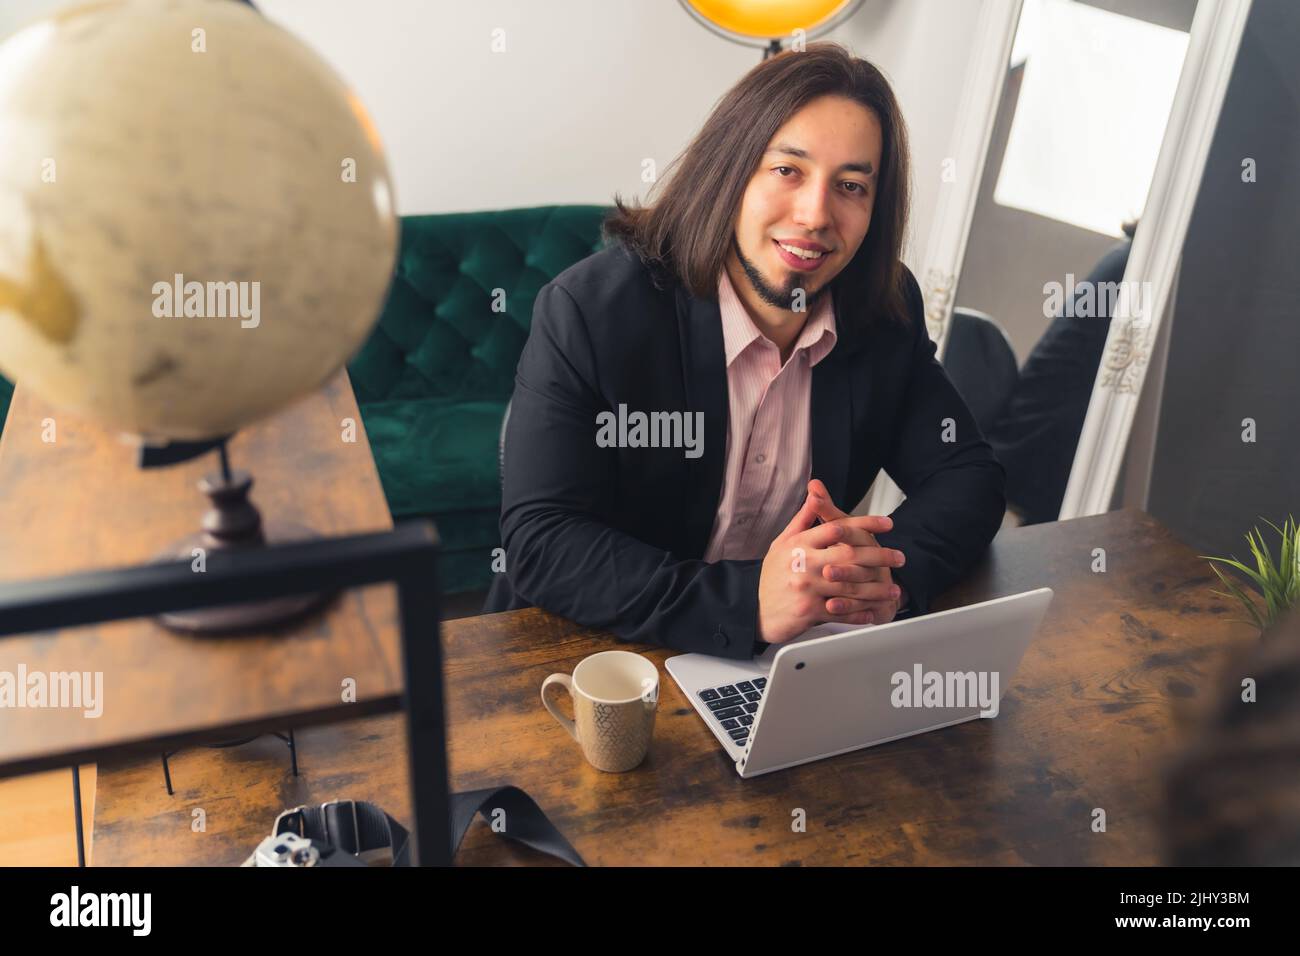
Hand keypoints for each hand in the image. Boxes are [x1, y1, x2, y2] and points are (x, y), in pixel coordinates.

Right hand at [757, 483, 904, 643]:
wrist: (753, 609)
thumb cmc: (771, 576)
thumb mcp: (783, 543)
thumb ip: (803, 519)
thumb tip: (815, 492)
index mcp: (799, 544)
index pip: (837, 527)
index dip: (865, 523)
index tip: (886, 524)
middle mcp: (803, 563)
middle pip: (850, 555)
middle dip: (879, 556)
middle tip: (899, 556)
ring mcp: (807, 588)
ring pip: (850, 585)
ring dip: (876, 588)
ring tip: (894, 589)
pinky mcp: (809, 610)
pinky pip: (841, 610)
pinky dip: (860, 612)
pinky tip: (874, 610)